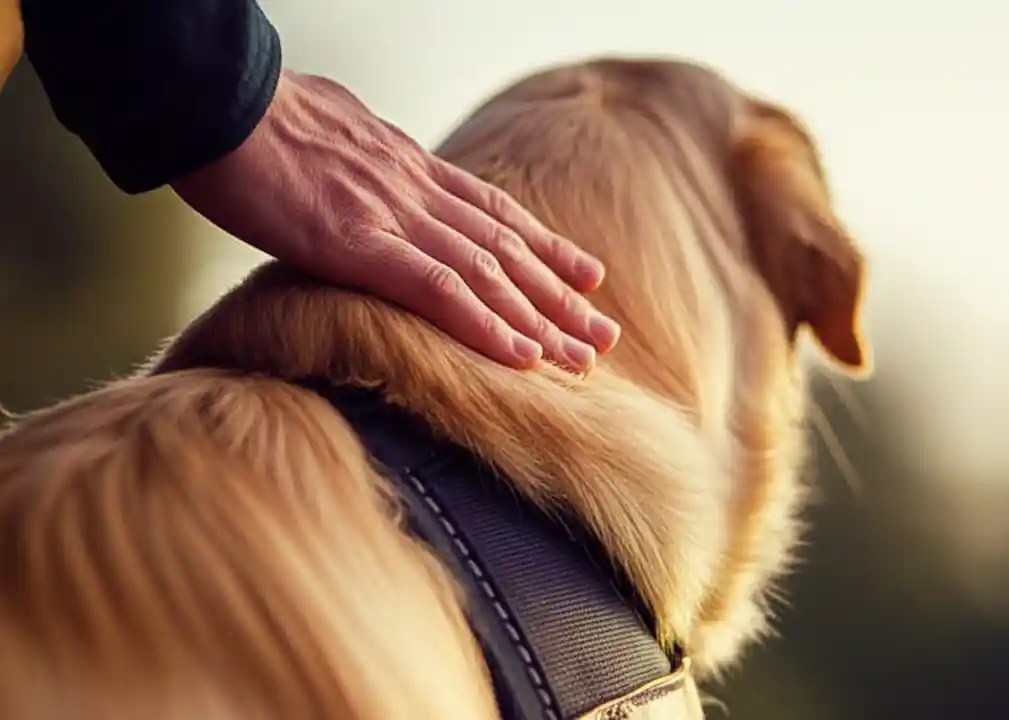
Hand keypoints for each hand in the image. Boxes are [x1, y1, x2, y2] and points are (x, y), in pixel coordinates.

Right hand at [172, 69, 619, 372]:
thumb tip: (365, 171)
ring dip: (540, 320)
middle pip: (506, 248)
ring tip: (584, 358)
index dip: (545, 245)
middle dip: (559, 295)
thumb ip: (362, 162)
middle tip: (604, 334)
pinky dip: (485, 324)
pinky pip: (437, 289)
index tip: (587, 274)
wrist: (213, 96)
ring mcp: (391, 214)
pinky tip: (522, 356)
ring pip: (488, 273)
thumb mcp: (326, 129)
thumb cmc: (251, 115)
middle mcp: (414, 189)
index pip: (495, 211)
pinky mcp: (357, 243)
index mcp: (406, 166)